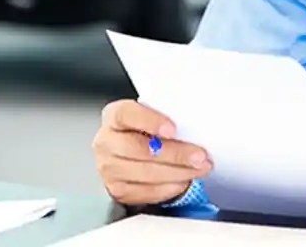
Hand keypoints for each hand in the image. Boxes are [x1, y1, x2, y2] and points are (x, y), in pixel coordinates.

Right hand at [92, 99, 212, 204]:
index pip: (126, 114)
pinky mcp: (118, 191)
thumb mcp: (150, 117)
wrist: (125, 156)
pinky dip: (170, 187)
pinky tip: (184, 180)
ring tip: (199, 168)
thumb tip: (192, 129)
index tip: (173, 129)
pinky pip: (148, 191)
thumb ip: (164, 118)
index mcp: (114, 116)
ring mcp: (109, 168)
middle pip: (139, 148)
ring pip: (146, 172)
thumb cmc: (143, 132)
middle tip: (199, 156)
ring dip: (178, 172)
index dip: (149, 120)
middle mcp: (106, 142)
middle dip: (174, 153)